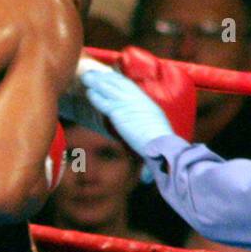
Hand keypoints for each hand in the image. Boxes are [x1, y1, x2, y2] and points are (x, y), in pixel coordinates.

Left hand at [75, 48, 195, 155]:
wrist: (163, 148)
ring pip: (110, 89)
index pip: (130, 87)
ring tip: (86, 76)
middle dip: (106, 77)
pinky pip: (105, 102)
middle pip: (119, 84)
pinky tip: (89, 92)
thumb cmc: (163, 151)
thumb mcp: (156, 148)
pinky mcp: (119, 112)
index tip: (110, 75)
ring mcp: (129, 104)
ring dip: (97, 82)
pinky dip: (96, 97)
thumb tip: (147, 179)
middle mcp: (138, 101)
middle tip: (94, 72)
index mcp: (147, 105)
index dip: (118, 81)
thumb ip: (147, 158)